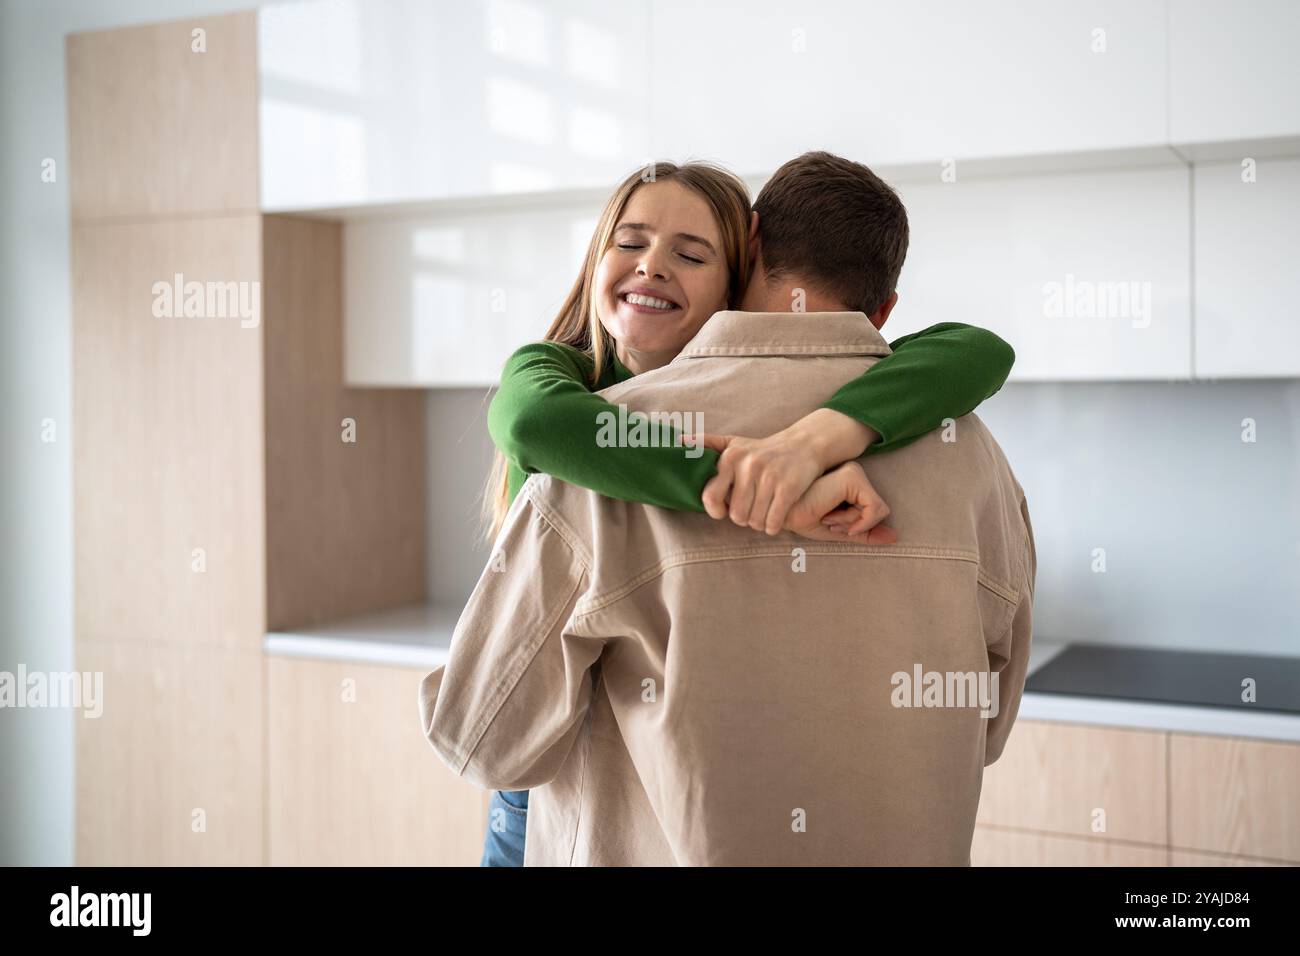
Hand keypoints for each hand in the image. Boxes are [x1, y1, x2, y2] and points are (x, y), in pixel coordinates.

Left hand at [690, 431, 824, 534]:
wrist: (804, 444)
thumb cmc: (763, 450)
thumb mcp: (735, 443)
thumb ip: (708, 443)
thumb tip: (680, 441)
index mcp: (731, 458)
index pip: (710, 497)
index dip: (715, 511)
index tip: (723, 511)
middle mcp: (748, 465)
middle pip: (736, 515)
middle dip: (743, 519)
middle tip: (750, 511)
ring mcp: (769, 476)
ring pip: (755, 521)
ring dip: (759, 523)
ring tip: (763, 513)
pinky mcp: (789, 487)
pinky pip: (773, 522)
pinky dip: (772, 527)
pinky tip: (774, 521)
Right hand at [783, 461, 896, 544]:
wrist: (780, 513)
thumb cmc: (803, 519)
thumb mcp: (838, 530)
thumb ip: (864, 533)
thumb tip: (895, 538)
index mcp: (850, 482)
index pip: (874, 511)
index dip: (855, 526)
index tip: (829, 521)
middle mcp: (854, 473)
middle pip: (877, 511)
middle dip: (854, 525)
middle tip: (827, 520)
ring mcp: (854, 473)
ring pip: (877, 510)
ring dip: (851, 523)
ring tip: (826, 515)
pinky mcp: (853, 477)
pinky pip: (874, 508)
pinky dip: (857, 521)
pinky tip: (830, 514)